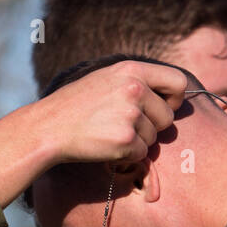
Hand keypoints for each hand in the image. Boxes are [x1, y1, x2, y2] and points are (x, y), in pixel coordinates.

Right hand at [0, 61, 185, 207]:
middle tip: (125, 126)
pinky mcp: (125, 140)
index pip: (178, 82)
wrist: (49, 127)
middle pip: (168, 116)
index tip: (162, 107)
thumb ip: (137, 82)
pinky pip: (142, 154)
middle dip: (152, 126)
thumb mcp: (106, 79)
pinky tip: (106, 145)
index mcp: (132, 70)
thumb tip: (172, 94)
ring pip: (154, 138)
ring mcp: (130, 115)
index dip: (174, 99)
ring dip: (137, 142)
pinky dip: (127, 155)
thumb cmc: (77, 105)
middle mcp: (135, 89)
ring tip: (109, 133)